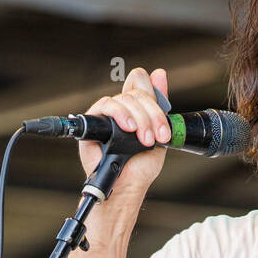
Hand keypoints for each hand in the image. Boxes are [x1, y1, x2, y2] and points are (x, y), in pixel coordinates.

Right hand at [78, 66, 169, 200]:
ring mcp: (107, 114)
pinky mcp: (93, 120)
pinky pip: (106, 105)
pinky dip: (120, 115)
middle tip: (157, 138)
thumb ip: (159, 106)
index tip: (164, 125)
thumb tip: (160, 73)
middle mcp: (121, 108)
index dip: (154, 96)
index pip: (141, 83)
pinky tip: (128, 129)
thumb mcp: (159, 134)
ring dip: (140, 120)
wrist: (128, 185)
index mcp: (136, 108)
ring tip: (144, 140)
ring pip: (124, 99)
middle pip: (137, 92)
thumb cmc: (141, 166)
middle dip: (152, 116)